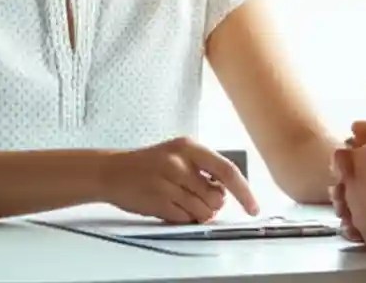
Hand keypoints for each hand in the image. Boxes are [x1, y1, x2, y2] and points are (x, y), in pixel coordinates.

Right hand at [103, 137, 259, 222]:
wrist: (112, 171)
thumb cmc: (149, 164)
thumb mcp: (178, 154)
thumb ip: (204, 168)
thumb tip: (228, 192)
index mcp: (189, 147)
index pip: (228, 171)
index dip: (244, 192)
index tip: (253, 207)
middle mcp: (180, 163)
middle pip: (217, 197)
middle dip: (213, 204)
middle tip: (197, 196)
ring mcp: (168, 183)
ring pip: (203, 211)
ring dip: (198, 212)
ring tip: (181, 200)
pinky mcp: (158, 201)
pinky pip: (185, 219)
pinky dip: (182, 217)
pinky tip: (170, 205)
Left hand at [331, 103, 365, 253]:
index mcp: (355, 163)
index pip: (341, 157)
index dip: (352, 155)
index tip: (363, 155)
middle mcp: (351, 191)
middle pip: (345, 186)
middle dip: (357, 183)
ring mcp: (360, 217)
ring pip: (352, 213)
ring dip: (363, 207)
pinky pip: (365, 235)